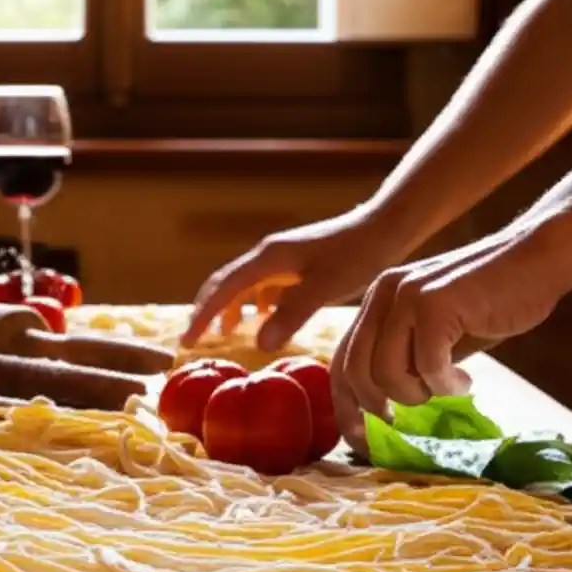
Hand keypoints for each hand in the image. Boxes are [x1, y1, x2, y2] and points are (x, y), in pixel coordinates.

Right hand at [181, 207, 417, 350]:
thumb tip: (258, 343)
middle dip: (206, 310)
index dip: (202, 316)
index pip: (223, 288)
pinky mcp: (294, 262)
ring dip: (228, 307)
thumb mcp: (325, 288)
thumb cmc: (357, 255)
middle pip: (225, 282)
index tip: (187, 341)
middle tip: (192, 339)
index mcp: (268, 258)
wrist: (384, 227)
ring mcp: (280, 257)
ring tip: (221, 333)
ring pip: (242, 283)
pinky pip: (262, 284)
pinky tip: (260, 318)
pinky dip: (252, 303)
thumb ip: (291, 315)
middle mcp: (267, 255)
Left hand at [331, 230, 564, 450]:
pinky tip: (465, 379)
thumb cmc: (489, 303)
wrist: (535, 261)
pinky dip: (445, 384)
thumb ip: (406, 360)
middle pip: (355, 372)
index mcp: (376, 301)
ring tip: (447, 386)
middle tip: (406, 424)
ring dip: (418, 394)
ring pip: (387, 373)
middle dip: (377, 409)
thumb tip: (381, 412)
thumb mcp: (434, 333)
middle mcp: (383, 294)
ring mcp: (406, 295)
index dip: (345, 407)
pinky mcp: (434, 302)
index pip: (341, 362)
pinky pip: (427, 365)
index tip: (361, 439)